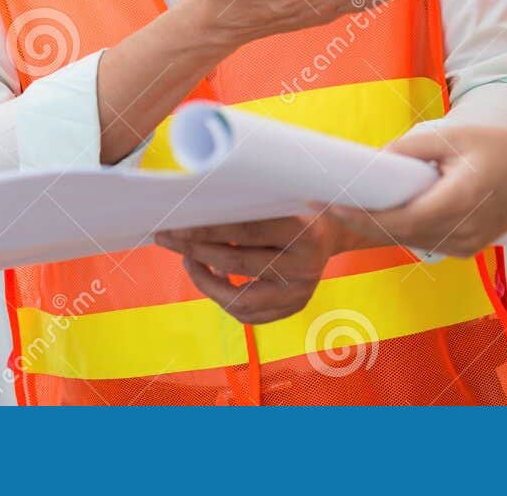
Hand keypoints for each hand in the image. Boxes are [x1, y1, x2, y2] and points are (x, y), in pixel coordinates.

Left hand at [155, 213, 365, 324]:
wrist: (337, 228)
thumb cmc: (298, 202)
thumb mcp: (282, 193)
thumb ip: (248, 199)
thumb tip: (196, 199)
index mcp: (303, 230)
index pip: (244, 231)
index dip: (206, 229)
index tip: (176, 224)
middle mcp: (303, 265)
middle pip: (237, 263)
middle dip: (196, 250)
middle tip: (169, 238)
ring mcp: (301, 291)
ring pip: (240, 299)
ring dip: (205, 281)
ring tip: (189, 259)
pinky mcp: (295, 306)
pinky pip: (249, 313)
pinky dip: (223, 297)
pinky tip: (210, 275)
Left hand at [327, 127, 506, 258]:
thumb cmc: (498, 150)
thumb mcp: (453, 137)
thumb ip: (410, 149)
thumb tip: (373, 162)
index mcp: (459, 202)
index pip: (399, 218)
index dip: (360, 215)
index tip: (328, 203)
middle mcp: (461, 233)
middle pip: (397, 233)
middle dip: (358, 220)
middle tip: (320, 203)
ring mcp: (464, 247)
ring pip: (407, 240)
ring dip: (374, 226)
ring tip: (338, 206)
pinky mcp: (463, 249)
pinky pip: (421, 241)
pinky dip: (397, 228)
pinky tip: (374, 214)